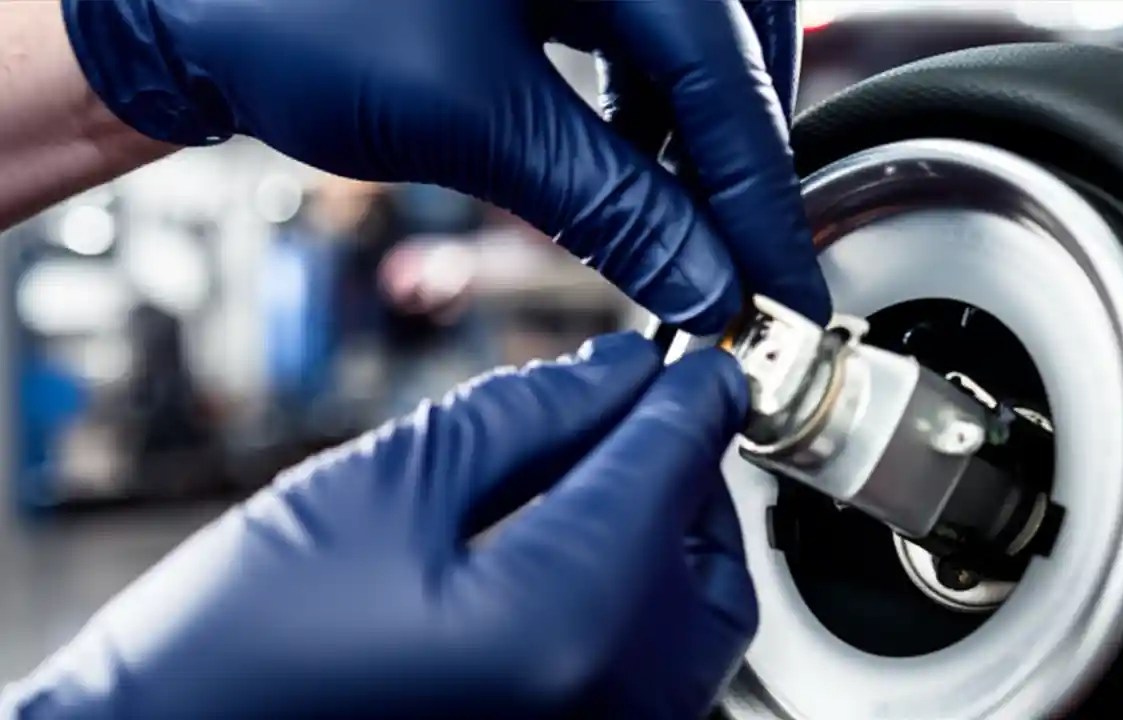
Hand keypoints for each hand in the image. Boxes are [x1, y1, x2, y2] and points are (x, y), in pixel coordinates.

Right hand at [2, 333, 755, 718]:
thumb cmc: (236, 644)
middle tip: (632, 415)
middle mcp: (609, 702)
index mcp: (568, 618)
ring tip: (592, 474)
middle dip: (684, 473)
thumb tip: (619, 371)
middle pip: (711, 559)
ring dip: (662, 536)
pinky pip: (642, 671)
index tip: (693, 356)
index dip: (690, 394)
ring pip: (690, 623)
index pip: (672, 471)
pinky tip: (568, 551)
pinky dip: (629, 600)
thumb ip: (527, 416)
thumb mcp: (386, 486)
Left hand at [61, 0, 830, 332]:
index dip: (762, 200)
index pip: (728, 78)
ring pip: (695, 38)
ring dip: (697, 134)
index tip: (784, 288)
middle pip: (737, 42)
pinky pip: (638, 30)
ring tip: (686, 223)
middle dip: (742, 156)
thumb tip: (704, 283)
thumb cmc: (298, 20)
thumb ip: (613, 206)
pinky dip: (647, 103)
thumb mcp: (478, 124)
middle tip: (744, 257)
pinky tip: (633, 161)